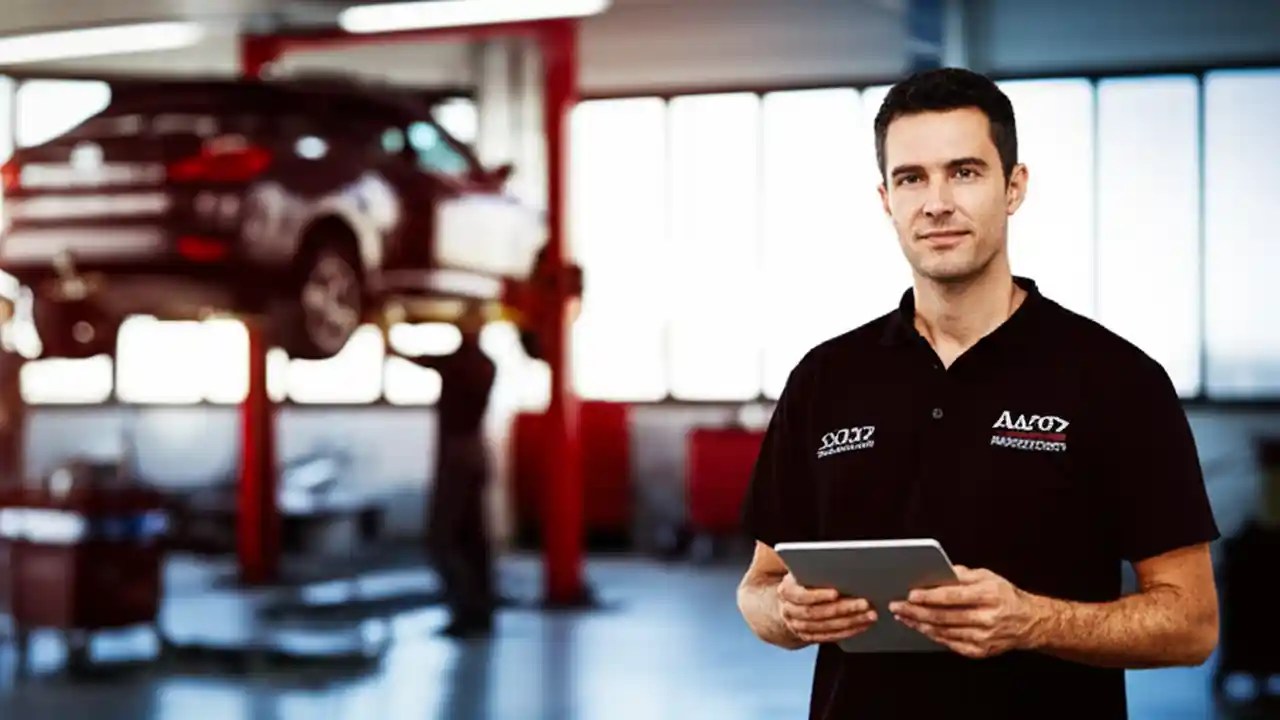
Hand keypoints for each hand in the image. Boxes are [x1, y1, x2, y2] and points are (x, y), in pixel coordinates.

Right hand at [777, 572, 876, 644]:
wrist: (788, 602)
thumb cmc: (802, 580)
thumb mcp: (802, 571)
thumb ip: (815, 571)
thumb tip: (842, 567)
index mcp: (786, 591)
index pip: (801, 595)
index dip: (818, 595)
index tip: (836, 592)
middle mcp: (789, 611)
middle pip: (816, 613)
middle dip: (842, 609)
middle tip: (865, 603)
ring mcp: (798, 626)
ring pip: (824, 627)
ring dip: (849, 622)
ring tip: (870, 615)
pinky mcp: (808, 637)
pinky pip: (829, 637)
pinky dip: (847, 632)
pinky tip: (863, 625)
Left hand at [888, 565, 1040, 658]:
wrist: (1028, 622)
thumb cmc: (1004, 595)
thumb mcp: (987, 576)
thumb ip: (961, 574)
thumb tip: (935, 571)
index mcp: (989, 595)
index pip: (953, 596)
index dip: (929, 596)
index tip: (910, 594)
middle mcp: (987, 618)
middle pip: (944, 616)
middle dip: (916, 611)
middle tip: (896, 606)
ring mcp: (983, 638)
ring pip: (943, 632)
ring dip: (919, 624)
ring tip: (903, 616)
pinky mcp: (980, 651)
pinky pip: (950, 643)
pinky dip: (932, 635)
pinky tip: (921, 627)